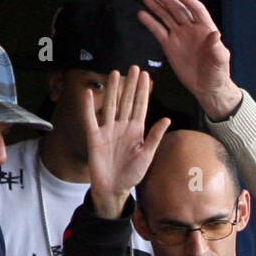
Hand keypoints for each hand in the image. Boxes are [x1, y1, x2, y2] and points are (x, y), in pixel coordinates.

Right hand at [84, 65, 170, 218]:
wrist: (114, 188)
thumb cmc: (132, 174)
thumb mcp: (147, 156)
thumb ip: (154, 137)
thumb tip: (167, 119)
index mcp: (136, 130)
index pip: (140, 106)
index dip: (143, 90)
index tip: (145, 75)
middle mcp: (122, 127)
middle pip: (126, 101)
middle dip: (130, 84)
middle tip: (133, 67)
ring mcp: (108, 130)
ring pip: (110, 105)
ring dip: (112, 89)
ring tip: (114, 73)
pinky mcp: (94, 137)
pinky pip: (91, 119)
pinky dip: (88, 106)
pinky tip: (88, 93)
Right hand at [139, 0, 242, 120]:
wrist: (207, 86)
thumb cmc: (218, 72)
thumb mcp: (220, 60)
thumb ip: (217, 47)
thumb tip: (216, 34)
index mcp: (206, 29)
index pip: (197, 10)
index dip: (189, 1)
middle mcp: (191, 29)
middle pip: (179, 11)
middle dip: (169, 1)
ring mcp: (179, 36)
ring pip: (167, 18)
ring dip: (157, 8)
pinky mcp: (169, 46)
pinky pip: (159, 31)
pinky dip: (150, 23)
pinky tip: (142, 14)